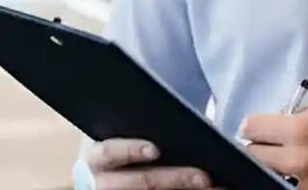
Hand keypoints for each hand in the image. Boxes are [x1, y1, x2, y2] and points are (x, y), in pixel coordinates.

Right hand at [86, 138, 218, 188]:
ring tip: (211, 187)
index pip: (110, 152)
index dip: (131, 150)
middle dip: (173, 178)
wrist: (106, 173)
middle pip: (139, 182)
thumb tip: (182, 124)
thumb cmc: (121, 146)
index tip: (156, 150)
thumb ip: (140, 128)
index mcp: (96, 156)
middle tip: (202, 176)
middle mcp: (101, 182)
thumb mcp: (120, 135)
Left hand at [240, 102, 307, 189]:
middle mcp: (296, 159)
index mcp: (299, 130)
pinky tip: (298, 172)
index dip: (252, 125)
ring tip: (284, 159)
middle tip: (267, 143)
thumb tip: (282, 120)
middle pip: (253, 153)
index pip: (251, 127)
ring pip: (267, 173)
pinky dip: (287, 179)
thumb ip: (302, 113)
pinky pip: (286, 186)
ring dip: (271, 165)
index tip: (256, 127)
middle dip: (257, 146)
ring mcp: (302, 183)